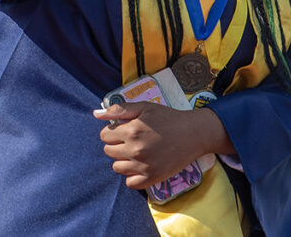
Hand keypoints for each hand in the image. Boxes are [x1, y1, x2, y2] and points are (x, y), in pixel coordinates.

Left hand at [94, 103, 226, 189]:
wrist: (194, 134)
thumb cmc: (169, 118)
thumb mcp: (145, 107)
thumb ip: (119, 109)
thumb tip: (96, 114)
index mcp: (132, 130)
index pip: (104, 135)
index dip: (113, 131)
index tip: (125, 130)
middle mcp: (135, 149)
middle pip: (108, 151)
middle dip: (117, 144)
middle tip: (133, 140)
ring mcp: (143, 166)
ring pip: (116, 167)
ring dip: (123, 160)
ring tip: (137, 152)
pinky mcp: (151, 178)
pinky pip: (130, 182)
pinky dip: (132, 175)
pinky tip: (141, 165)